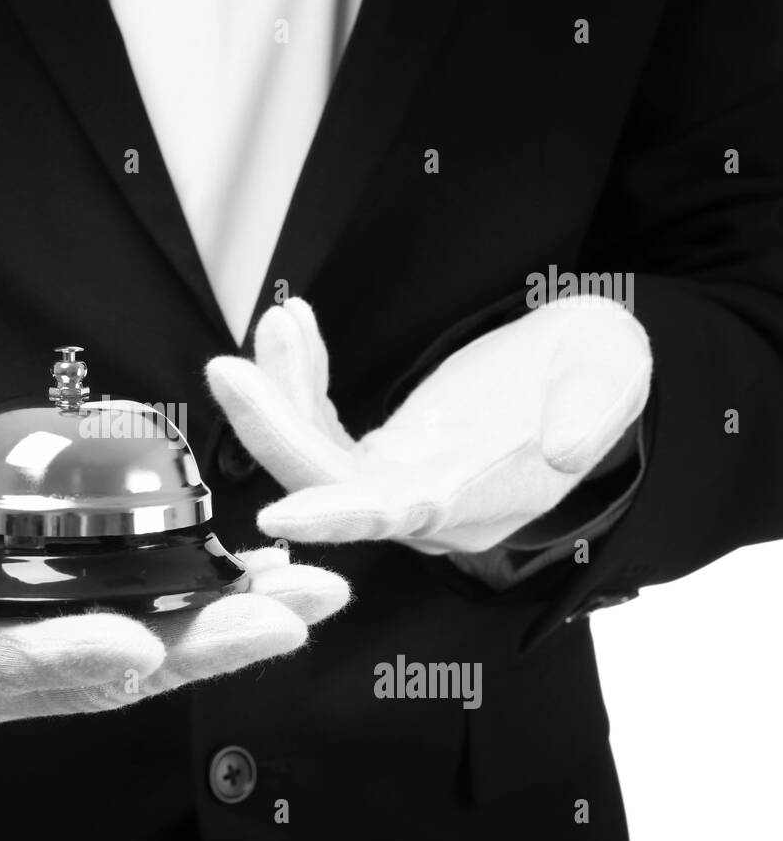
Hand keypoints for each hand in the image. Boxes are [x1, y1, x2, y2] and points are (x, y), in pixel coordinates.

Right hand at [0, 444, 348, 728]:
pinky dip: (207, 595)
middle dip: (203, 645)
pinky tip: (264, 573)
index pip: (9, 672)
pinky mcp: (61, 612)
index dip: (67, 655)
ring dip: (230, 622)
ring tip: (308, 593)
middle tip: (286, 613)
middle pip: (110, 667)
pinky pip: (147, 611)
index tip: (133, 633)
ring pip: (148, 645)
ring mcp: (37, 644)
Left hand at [206, 295, 651, 552]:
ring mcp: (396, 479)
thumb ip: (594, 409)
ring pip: (312, 454)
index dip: (336, 516)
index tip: (277, 509)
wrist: (586, 369)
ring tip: (276, 323)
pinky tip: (293, 327)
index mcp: (478, 501)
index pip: (395, 517)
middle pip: (328, 486)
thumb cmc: (599, 372)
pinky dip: (298, 380)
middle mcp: (425, 505)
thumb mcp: (611, 373)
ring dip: (278, 394)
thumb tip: (569, 448)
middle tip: (229, 369)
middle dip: (273, 429)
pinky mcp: (380, 452)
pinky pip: (319, 425)